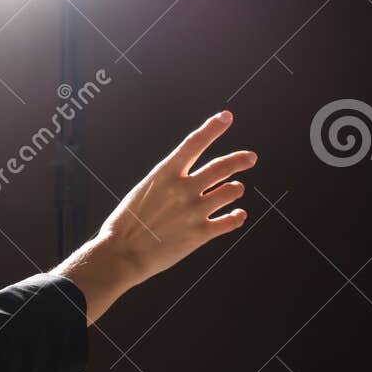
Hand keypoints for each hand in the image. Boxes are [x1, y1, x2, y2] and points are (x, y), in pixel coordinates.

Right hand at [55, 110, 255, 324]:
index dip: (213, 128)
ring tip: (235, 190)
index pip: (195, 143)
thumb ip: (166, 183)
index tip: (226, 117)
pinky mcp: (201, 234)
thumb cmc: (125, 224)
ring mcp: (194, 211)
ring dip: (236, 189)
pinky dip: (237, 217)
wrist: (120, 254)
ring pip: (231, 191)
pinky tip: (238, 215)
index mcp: (165, 174)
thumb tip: (188, 179)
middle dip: (240, 159)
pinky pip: (230, 221)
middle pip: (222, 166)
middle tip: (250, 157)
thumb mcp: (142, 192)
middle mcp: (183, 188)